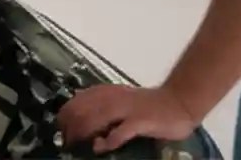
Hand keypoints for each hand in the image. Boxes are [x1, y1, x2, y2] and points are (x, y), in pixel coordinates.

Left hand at [56, 84, 196, 153]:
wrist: (178, 101)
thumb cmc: (148, 104)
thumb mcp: (119, 100)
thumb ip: (102, 107)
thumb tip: (80, 121)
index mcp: (106, 92)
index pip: (75, 102)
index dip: (64, 118)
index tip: (61, 132)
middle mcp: (112, 98)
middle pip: (80, 110)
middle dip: (70, 129)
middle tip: (68, 144)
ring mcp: (126, 109)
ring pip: (95, 119)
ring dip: (83, 134)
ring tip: (78, 146)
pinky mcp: (140, 121)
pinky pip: (120, 132)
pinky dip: (107, 141)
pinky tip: (101, 147)